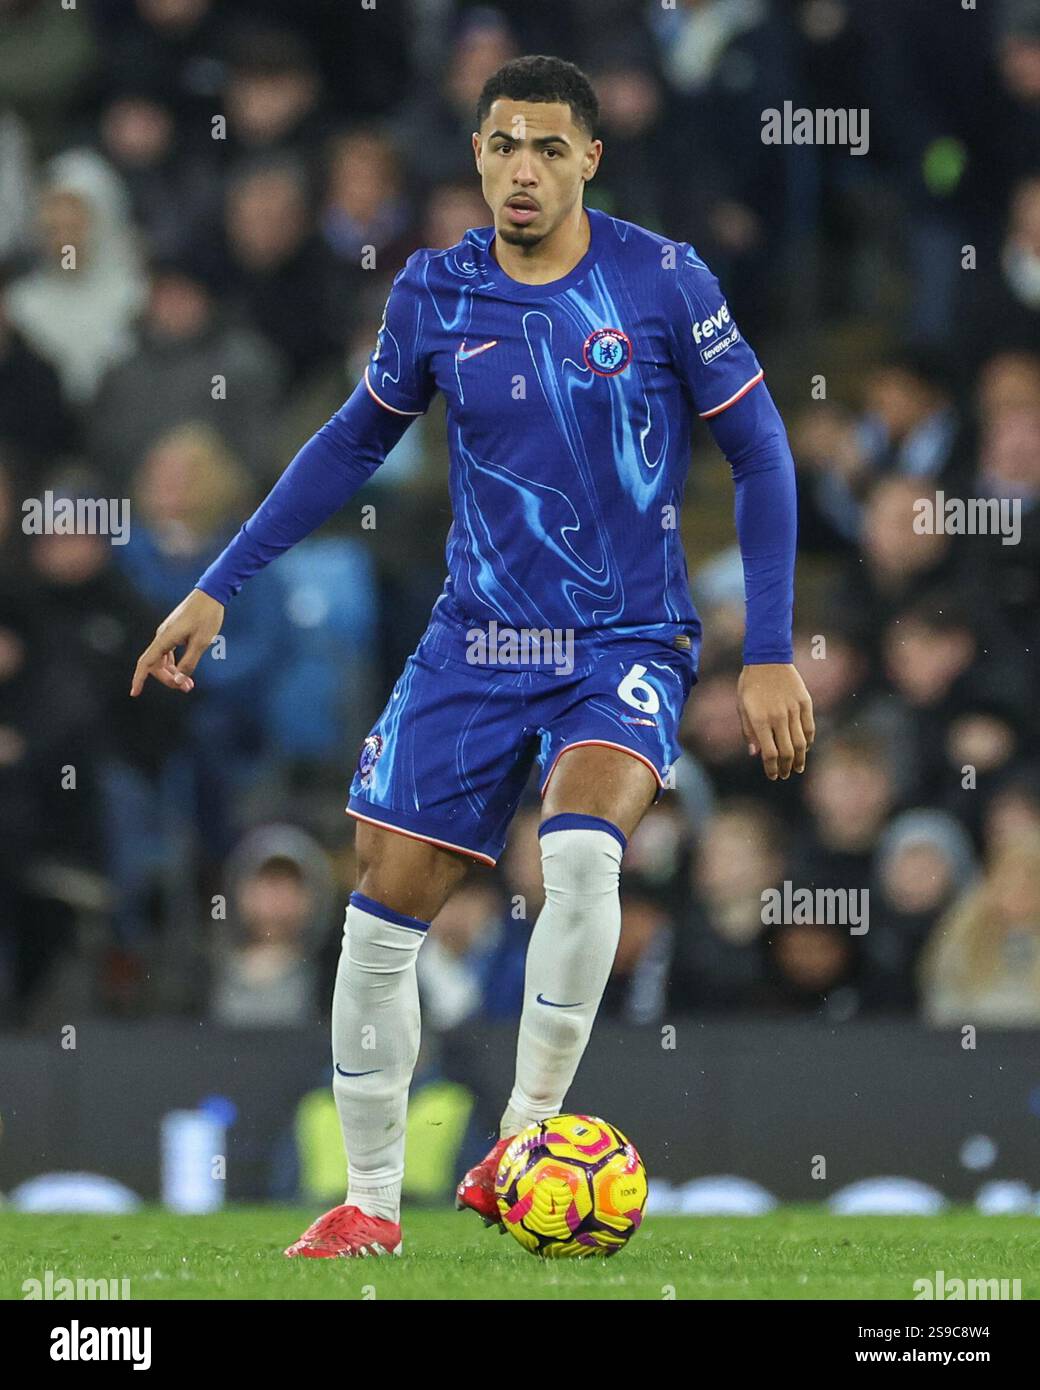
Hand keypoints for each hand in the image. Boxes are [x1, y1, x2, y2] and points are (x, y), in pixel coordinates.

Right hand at [130, 588, 224, 696]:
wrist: (210, 594)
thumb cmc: (207, 617)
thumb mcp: (201, 643)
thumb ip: (189, 663)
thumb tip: (178, 680)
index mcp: (165, 638)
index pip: (146, 663)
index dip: (139, 679)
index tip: (134, 693)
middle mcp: (162, 636)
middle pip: (156, 664)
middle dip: (168, 679)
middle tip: (187, 688)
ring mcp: (167, 633)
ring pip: (163, 659)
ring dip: (173, 673)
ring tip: (189, 685)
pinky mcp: (173, 631)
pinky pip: (168, 652)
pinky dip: (175, 663)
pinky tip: (185, 670)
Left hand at [736, 663, 814, 779]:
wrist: (768, 659)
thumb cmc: (750, 684)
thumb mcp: (742, 707)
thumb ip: (748, 731)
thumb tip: (755, 754)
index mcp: (761, 720)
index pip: (770, 754)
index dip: (771, 768)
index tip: (772, 776)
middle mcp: (779, 717)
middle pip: (786, 752)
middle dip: (785, 768)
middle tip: (783, 775)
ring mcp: (794, 710)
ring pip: (801, 743)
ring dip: (799, 759)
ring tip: (797, 768)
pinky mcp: (805, 702)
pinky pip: (810, 727)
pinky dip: (809, 741)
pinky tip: (805, 748)